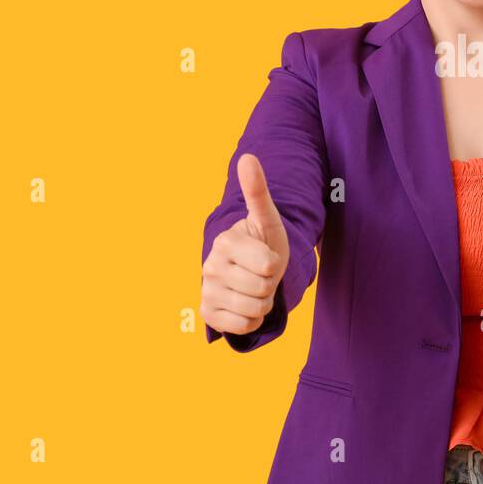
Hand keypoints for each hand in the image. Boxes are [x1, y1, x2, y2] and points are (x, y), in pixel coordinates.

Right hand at [200, 153, 291, 335]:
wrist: (250, 271)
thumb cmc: (263, 243)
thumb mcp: (267, 219)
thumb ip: (257, 191)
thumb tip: (247, 157)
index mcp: (225, 242)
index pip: (269, 265)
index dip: (276, 264)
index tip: (265, 255)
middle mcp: (210, 266)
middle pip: (263, 289)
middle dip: (270, 284)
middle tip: (261, 274)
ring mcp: (206, 290)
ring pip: (255, 309)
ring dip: (263, 302)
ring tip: (254, 287)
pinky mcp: (208, 314)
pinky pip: (244, 326)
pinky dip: (252, 320)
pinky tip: (245, 305)